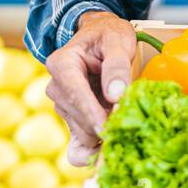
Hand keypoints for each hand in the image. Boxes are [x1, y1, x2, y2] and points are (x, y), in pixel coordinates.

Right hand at [45, 11, 136, 165]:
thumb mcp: (119, 40)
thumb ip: (117, 65)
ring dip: (105, 131)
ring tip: (125, 117)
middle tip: (131, 120)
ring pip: (82, 134)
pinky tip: (108, 152)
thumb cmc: (108, 35)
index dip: (93, 114)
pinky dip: (93, 151)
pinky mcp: (71, 119)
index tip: (110, 128)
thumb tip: (115, 95)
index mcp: (61, 64)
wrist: (99, 36)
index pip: (75, 95)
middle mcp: (56, 86)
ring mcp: (61, 105)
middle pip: (79, 119)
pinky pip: (77, 146)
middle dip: (104, 124)